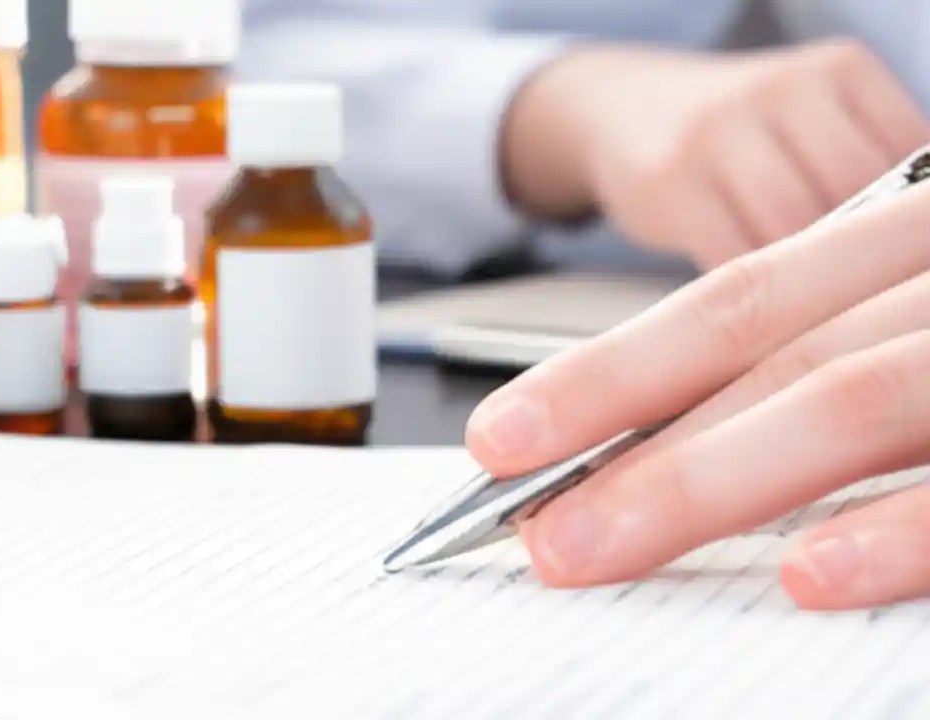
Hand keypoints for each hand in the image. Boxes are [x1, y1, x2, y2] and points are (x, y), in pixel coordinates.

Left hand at [464, 180, 929, 609]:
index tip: (505, 435)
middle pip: (761, 344)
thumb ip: (840, 337)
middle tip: (526, 522)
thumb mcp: (921, 288)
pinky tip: (807, 575)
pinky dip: (893, 528)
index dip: (608, 373)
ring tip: (589, 547)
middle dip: (623, 431)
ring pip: (846, 396)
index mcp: (906, 235)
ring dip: (703, 480)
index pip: (736, 301)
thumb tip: (703, 430)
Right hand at [502, 41, 928, 268]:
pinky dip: (748, 299)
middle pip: (855, 199)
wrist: (621, 108)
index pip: (911, 162)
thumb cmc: (737, 136)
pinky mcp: (668, 186)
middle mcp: (781, 90)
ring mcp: (718, 134)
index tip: (883, 264)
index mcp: (842, 70)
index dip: (901, 228)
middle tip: (840, 296)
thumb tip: (905, 253)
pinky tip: (752, 310)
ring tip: (799, 312)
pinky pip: (730, 262)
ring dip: (802, 286)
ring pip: (794, 235)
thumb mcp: (813, 124)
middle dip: (854, 258)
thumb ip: (864, 173)